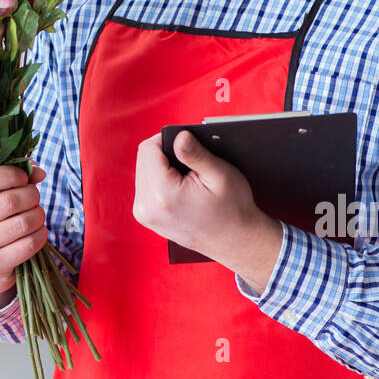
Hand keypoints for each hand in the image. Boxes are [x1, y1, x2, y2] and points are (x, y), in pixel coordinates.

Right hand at [0, 163, 47, 304]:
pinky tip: (37, 231)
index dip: (10, 174)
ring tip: (37, 214)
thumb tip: (38, 173)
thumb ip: (7, 179)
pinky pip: (28, 245)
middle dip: (31, 195)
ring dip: (38, 215)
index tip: (23, 177)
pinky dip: (40, 235)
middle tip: (34, 197)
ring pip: (22, 223)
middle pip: (8, 201)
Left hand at [132, 130, 270, 265]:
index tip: (187, 144)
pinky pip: (146, 185)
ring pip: (144, 170)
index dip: (168, 139)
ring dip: (162, 166)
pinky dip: (161, 179)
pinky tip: (179, 186)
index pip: (149, 149)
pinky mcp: (146, 216)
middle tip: (191, 162)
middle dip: (165, 153)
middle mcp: (146, 206)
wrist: (234, 242)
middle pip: (144, 158)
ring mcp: (144, 214)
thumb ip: (196, 154)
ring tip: (187, 176)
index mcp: (162, 194)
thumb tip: (179, 136)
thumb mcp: (220, 175)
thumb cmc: (232, 209)